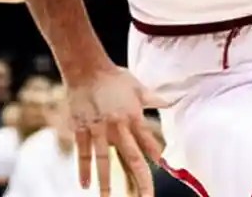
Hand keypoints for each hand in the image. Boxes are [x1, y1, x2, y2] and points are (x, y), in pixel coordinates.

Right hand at [67, 65, 165, 196]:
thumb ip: (151, 99)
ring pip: (103, 161)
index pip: (148, 142)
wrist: (86, 67)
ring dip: (106, 182)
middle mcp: (118, 126)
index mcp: (133, 117)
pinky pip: (82, 153)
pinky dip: (83, 169)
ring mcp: (98, 129)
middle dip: (141, 180)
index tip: (162, 167)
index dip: (155, 155)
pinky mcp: (81, 129)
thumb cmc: (112, 76)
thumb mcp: (136, 86)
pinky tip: (85, 184)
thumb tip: (170, 101)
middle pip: (132, 159)